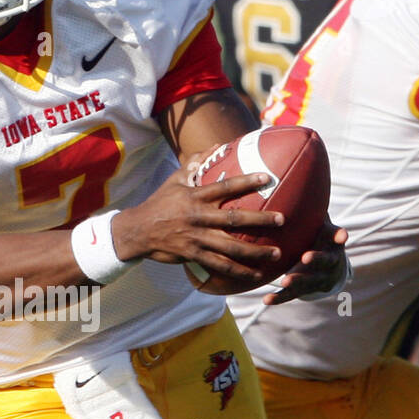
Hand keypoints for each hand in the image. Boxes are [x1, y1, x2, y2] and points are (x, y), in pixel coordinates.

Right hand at [113, 167, 283, 287]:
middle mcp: (198, 217)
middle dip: (259, 219)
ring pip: (230, 246)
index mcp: (195, 196)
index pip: (225, 186)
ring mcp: (196, 238)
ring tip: (276, 253)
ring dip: (255, 251)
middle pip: (233, 218)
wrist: (138, 231)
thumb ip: (196, 163)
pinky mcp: (193, 255)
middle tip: (281, 219)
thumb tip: (218, 145)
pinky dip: (238, 271)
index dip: (246, 181)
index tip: (268, 178)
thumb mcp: (175, 179)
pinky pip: (219, 265)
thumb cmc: (160, 202)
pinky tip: (255, 274)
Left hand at [262, 220, 348, 305]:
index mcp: (332, 243)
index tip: (342, 236)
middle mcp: (330, 261)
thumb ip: (312, 212)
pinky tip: (266, 300)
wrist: (331, 268)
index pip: (337, 236)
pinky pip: (293, 294)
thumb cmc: (319, 238)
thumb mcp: (320, 225)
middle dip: (316, 259)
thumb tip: (299, 181)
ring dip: (298, 280)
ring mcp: (320, 278)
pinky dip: (279, 298)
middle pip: (325, 261)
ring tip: (285, 281)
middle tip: (305, 257)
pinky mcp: (306, 290)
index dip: (339, 236)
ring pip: (310, 281)